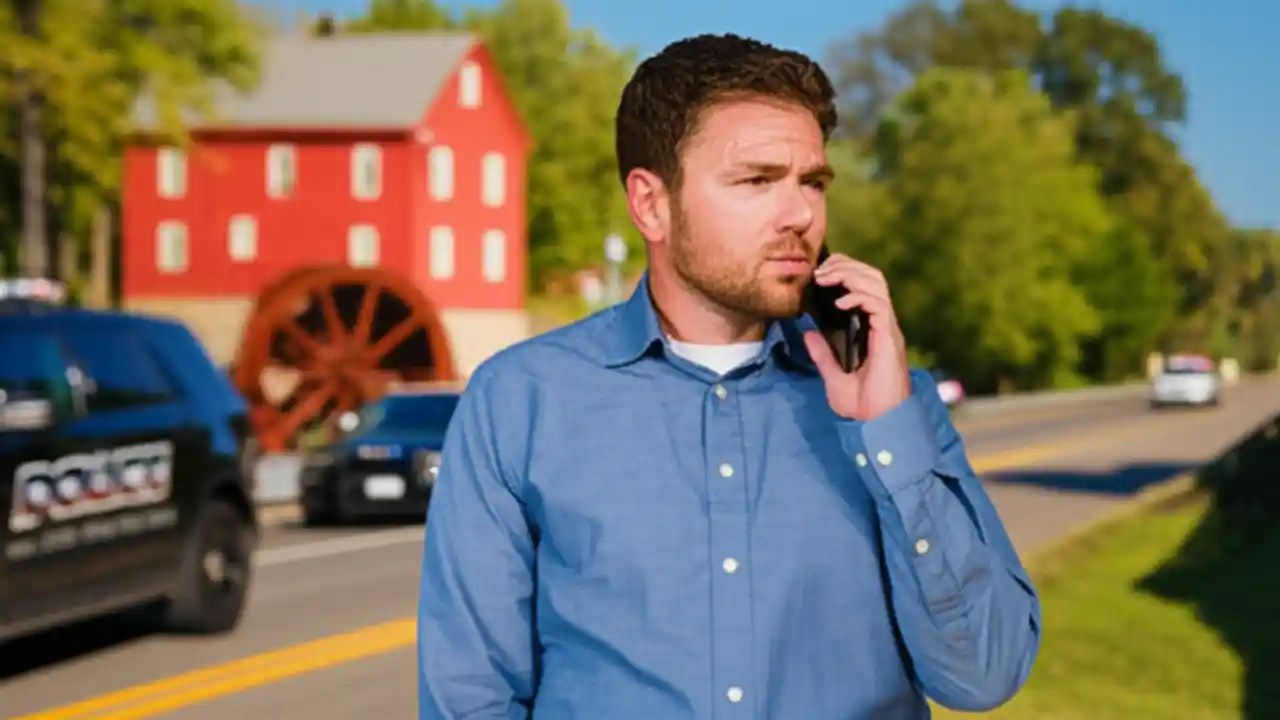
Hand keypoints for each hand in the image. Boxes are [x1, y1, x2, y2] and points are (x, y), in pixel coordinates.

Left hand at [802, 252, 910, 420]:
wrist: (879, 423)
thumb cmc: (863, 406)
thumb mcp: (833, 377)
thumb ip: (822, 354)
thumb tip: (808, 332)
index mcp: (873, 329)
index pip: (865, 286)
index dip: (845, 272)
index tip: (820, 274)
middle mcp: (883, 324)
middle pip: (872, 276)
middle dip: (846, 265)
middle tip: (820, 271)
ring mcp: (888, 329)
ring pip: (877, 284)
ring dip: (850, 274)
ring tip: (827, 278)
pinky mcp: (889, 337)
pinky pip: (879, 305)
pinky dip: (859, 297)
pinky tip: (840, 304)